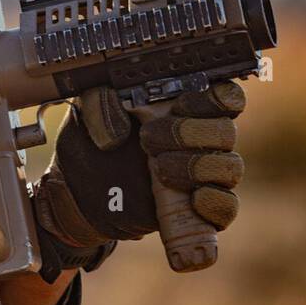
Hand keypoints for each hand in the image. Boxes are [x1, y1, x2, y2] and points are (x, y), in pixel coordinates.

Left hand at [32, 81, 246, 279]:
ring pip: (229, 168)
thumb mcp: (86, 113)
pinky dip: (215, 203)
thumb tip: (119, 132)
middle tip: (149, 139)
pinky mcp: (199, 207)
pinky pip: (226, 207)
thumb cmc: (91, 142)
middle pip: (225, 132)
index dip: (212, 99)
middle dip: (189, 134)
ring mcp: (204, 174)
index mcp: (184, 106)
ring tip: (159, 168)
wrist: (76, 190)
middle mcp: (203, 137)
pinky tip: (195, 199)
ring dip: (197, 167)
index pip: (223, 97)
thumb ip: (100, 105)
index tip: (180, 106)